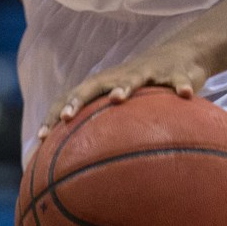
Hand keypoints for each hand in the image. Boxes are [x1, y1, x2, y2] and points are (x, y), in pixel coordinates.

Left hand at [37, 41, 208, 138]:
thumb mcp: (125, 106)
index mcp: (104, 85)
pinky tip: (185, 94)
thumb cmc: (146, 89)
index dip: (55, 116)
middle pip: (93, 85)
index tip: (41, 138)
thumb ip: (106, 130)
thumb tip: (85, 171)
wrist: (182, 54)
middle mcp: (121, 76)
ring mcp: (147, 72)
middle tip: (66, 117)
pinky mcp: (175, 73)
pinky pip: (179, 80)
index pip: (72, 98)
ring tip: (117, 98)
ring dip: (124, 86)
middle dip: (77, 100)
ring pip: (133, 78)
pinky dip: (181, 86)